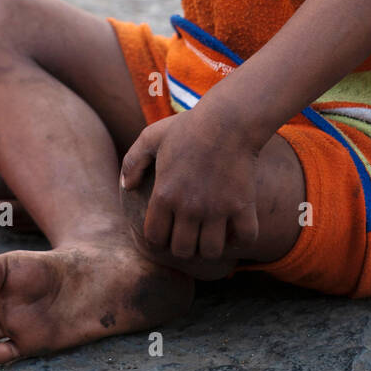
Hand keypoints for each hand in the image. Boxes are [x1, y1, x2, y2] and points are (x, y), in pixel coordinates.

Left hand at [120, 109, 258, 262]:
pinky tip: (234, 230)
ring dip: (210, 247)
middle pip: (183, 250)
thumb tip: (125, 186)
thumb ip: (133, 161)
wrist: (229, 119)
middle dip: (183, 248)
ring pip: (212, 251)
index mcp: (165, 194)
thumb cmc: (189, 126)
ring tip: (210, 236)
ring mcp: (217, 208)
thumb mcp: (151, 136)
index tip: (164, 234)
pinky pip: (245, 238)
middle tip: (188, 236)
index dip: (158, 239)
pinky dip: (240, 240)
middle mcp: (190, 207)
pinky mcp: (243, 205)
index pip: (155, 237)